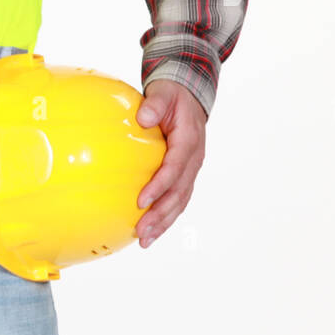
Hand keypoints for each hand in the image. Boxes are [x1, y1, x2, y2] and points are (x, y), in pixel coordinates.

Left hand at [135, 79, 206, 247]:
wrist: (189, 97)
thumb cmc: (172, 96)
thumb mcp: (163, 93)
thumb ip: (153, 104)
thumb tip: (142, 118)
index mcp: (188, 141)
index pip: (174, 168)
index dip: (160, 186)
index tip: (141, 201)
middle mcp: (193, 159)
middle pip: (179, 192)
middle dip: (161, 214)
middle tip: (142, 232)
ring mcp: (191, 169)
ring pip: (180, 201)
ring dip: (164, 222)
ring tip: (146, 240)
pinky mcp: (185, 175)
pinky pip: (177, 199)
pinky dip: (166, 216)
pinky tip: (151, 231)